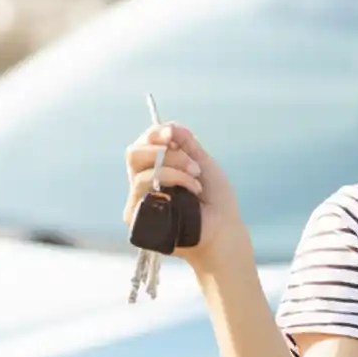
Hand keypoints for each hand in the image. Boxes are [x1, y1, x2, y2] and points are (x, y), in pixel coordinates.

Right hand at [123, 122, 245, 270]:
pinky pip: (144, 188)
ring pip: (141, 171)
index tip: (173, 134)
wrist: (223, 230)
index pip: (142, 144)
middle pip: (133, 153)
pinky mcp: (137, 217)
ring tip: (196, 183)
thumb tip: (170, 126)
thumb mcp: (203, 164)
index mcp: (156, 169)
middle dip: (166, 153)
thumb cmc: (215, 201)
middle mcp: (143, 184)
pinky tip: (192, 195)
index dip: (154, 134)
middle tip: (192, 164)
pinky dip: (172, 183)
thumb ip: (186, 144)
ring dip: (174, 170)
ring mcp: (139, 201)